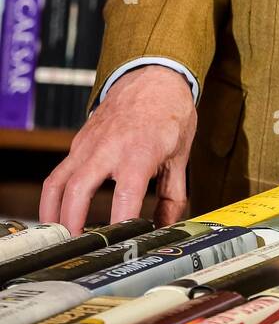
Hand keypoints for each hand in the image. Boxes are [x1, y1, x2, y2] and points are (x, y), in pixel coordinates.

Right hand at [39, 66, 196, 234]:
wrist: (154, 76)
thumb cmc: (169, 112)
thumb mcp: (180, 156)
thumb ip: (172, 196)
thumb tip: (166, 226)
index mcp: (139, 152)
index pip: (125, 197)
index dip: (120, 225)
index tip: (121, 245)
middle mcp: (109, 148)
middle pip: (79, 190)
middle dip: (73, 224)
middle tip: (79, 248)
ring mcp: (89, 144)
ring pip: (59, 183)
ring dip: (55, 214)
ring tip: (62, 239)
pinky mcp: (79, 143)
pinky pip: (58, 173)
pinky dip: (54, 197)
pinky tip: (58, 215)